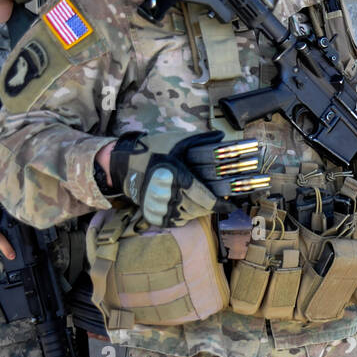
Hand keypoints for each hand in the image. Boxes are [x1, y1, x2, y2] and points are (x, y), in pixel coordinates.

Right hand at [110, 130, 263, 227]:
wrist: (125, 164)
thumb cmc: (153, 150)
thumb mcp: (178, 141)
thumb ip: (201, 140)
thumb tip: (221, 136)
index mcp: (177, 178)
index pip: (206, 199)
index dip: (221, 204)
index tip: (231, 205)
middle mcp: (169, 197)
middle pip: (200, 209)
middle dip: (211, 205)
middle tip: (218, 200)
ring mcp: (160, 208)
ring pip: (190, 215)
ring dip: (198, 209)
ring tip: (202, 200)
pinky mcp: (154, 216)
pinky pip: (178, 220)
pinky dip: (185, 214)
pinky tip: (187, 203)